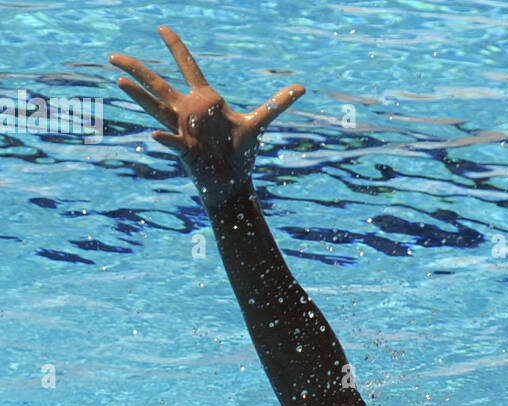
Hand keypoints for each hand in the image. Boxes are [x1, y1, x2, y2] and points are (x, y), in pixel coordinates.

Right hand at [110, 25, 303, 205]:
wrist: (234, 182)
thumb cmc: (241, 153)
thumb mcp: (260, 124)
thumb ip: (277, 104)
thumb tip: (302, 88)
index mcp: (205, 100)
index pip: (188, 66)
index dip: (176, 47)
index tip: (162, 27)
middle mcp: (188, 111)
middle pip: (158, 84)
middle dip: (137, 69)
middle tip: (112, 55)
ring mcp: (183, 130)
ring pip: (156, 108)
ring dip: (139, 96)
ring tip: (119, 81)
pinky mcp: (186, 151)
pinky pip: (172, 142)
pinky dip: (165, 138)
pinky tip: (155, 133)